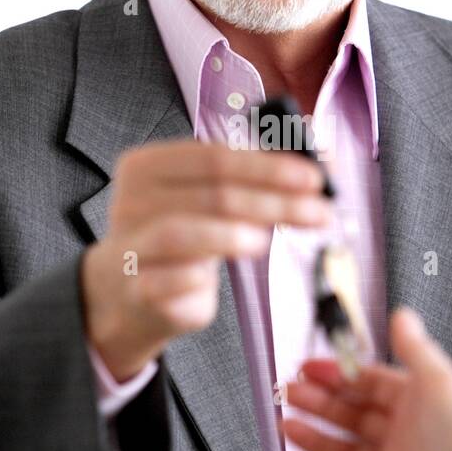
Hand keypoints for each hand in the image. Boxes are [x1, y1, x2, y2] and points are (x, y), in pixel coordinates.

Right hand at [81, 138, 333, 379]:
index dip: (269, 165)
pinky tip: (212, 278)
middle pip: (212, 193)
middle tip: (318, 212)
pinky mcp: (136, 288)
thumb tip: (323, 157)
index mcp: (150, 164)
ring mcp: (131, 244)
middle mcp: (133, 199)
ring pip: (183, 232)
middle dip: (274, 202)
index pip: (215, 156)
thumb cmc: (182, 237)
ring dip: (234, 235)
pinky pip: (169, 279)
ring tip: (267, 242)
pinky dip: (197, 277)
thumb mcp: (212, 199)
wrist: (128, 294)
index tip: (315, 177)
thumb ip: (258, 175)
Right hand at [282, 306, 451, 450]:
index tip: (309, 369)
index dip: (339, 375)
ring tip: (287, 425)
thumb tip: (403, 316)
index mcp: (421, 405)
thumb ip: (415, 348)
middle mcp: (407, 438)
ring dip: (314, 438)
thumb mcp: (441, 381)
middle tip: (289, 393)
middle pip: (354, 416)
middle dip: (319, 403)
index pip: (371, 384)